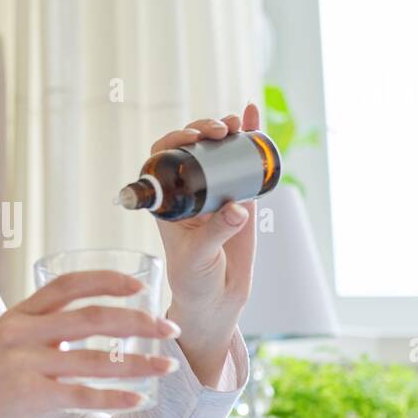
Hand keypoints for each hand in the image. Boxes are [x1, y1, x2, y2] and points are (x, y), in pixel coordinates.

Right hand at [0, 270, 179, 417]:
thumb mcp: (0, 351)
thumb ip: (35, 336)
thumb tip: (83, 331)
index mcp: (15, 316)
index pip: (67, 284)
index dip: (106, 280)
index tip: (138, 284)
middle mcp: (18, 333)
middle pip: (91, 317)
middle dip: (138, 321)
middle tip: (170, 329)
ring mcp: (20, 365)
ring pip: (94, 358)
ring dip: (138, 362)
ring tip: (168, 366)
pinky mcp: (24, 398)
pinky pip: (81, 394)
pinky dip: (115, 396)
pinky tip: (139, 400)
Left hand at [150, 104, 259, 376]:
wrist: (217, 299)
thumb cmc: (193, 279)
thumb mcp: (198, 257)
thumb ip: (217, 233)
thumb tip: (238, 207)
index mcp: (167, 200)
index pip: (163, 159)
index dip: (174, 140)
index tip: (192, 138)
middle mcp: (189, 190)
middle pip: (193, 146)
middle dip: (204, 129)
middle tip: (220, 131)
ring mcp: (215, 190)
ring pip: (218, 150)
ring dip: (228, 129)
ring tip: (239, 122)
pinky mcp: (241, 196)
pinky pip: (244, 163)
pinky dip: (249, 138)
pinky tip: (254, 118)